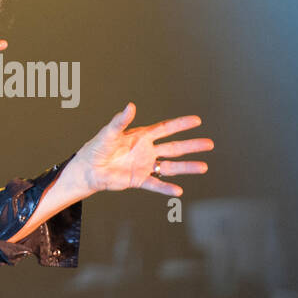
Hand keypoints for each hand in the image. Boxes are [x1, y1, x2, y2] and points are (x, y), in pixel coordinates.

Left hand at [73, 102, 212, 196]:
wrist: (87, 170)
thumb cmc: (96, 148)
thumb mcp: (109, 133)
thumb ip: (121, 121)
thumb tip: (130, 106)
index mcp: (141, 136)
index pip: (166, 129)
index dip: (181, 124)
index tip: (197, 121)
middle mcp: (147, 150)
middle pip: (174, 147)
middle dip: (192, 145)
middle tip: (210, 144)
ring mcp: (145, 166)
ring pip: (170, 167)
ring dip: (187, 167)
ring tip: (204, 167)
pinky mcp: (138, 180)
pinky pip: (155, 185)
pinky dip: (166, 188)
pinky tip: (178, 191)